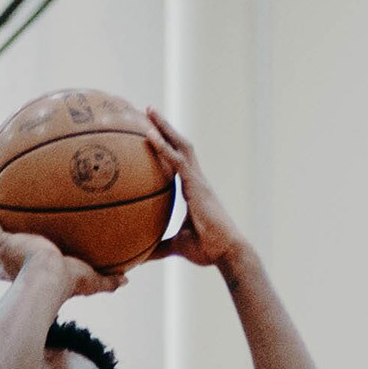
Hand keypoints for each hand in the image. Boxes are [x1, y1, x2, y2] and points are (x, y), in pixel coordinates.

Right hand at [0, 195, 118, 299]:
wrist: (49, 278)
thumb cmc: (67, 283)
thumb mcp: (91, 281)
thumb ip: (107, 280)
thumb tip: (127, 280)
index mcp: (29, 274)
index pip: (18, 272)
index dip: (13, 269)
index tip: (14, 263)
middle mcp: (13, 265)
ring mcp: (6, 253)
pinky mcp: (4, 242)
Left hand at [143, 109, 250, 271]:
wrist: (228, 252)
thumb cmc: (207, 250)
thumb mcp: (177, 246)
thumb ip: (159, 247)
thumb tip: (139, 257)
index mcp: (194, 190)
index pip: (178, 161)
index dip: (167, 146)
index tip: (152, 133)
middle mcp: (197, 179)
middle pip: (180, 145)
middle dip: (165, 127)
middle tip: (147, 112)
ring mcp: (198, 180)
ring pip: (179, 145)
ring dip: (164, 127)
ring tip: (148, 111)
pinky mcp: (197, 185)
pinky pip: (176, 161)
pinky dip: (163, 146)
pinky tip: (149, 135)